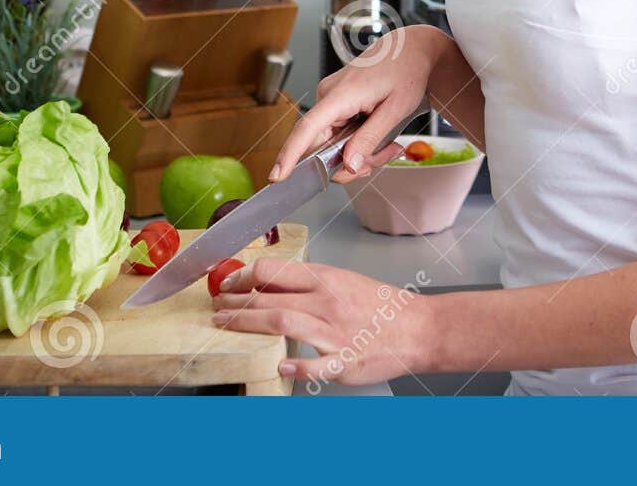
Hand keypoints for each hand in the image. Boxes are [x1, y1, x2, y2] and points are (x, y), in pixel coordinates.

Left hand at [211, 255, 436, 387]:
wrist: (420, 328)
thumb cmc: (384, 307)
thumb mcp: (346, 282)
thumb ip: (312, 285)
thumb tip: (276, 285)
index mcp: (326, 280)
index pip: (273, 271)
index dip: (244, 276)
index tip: (229, 282)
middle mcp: (326, 302)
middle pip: (269, 297)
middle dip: (235, 302)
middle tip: (217, 306)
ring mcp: (334, 332)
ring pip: (281, 322)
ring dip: (247, 324)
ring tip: (225, 325)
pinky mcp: (344, 360)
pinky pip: (315, 364)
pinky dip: (295, 365)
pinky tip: (279, 365)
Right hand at [269, 24, 444, 183]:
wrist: (410, 49)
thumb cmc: (405, 71)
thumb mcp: (395, 110)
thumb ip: (369, 140)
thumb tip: (348, 165)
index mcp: (340, 95)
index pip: (307, 128)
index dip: (290, 154)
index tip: (278, 176)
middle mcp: (328, 97)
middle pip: (324, 147)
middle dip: (352, 162)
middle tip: (383, 158)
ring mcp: (330, 100)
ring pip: (334, 144)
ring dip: (361, 153)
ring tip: (388, 145)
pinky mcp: (336, 104)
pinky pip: (339, 134)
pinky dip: (359, 142)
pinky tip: (380, 137)